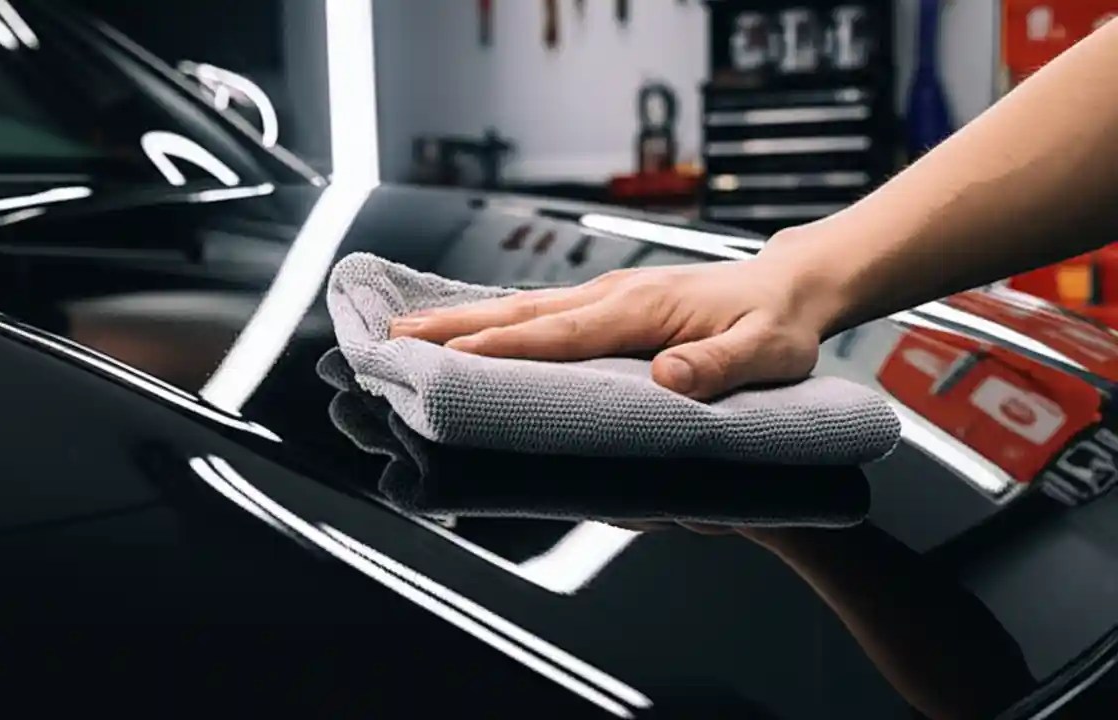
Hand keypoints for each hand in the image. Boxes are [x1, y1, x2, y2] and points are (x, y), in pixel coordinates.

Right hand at [390, 244, 838, 398]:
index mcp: (641, 310)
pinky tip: (470, 331)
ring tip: (407, 328)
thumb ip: (719, 365)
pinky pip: (540, 313)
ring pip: (521, 310)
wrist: (792, 284)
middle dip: (452, 326)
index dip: (501, 349)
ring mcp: (606, 296)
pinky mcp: (608, 304)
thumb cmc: (779, 322)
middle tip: (392, 336)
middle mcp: (612, 296)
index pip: (559, 334)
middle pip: (519, 314)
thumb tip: (667, 379)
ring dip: (461, 319)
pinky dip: (495, 320)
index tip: (446, 358)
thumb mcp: (768, 351)